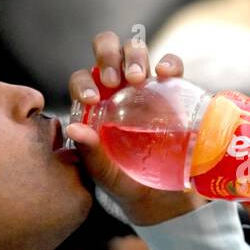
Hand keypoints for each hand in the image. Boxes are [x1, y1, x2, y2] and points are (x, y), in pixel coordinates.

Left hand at [65, 32, 204, 225]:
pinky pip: (172, 66)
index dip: (83, 82)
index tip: (92, 100)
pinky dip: (169, 63)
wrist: (166, 199)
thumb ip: (90, 155)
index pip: (82, 79)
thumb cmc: (128, 184)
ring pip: (136, 50)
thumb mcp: (106, 175)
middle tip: (113, 80)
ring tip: (138, 78)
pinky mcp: (175, 90)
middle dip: (107, 55)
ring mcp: (148, 86)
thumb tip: (74, 129)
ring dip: (134, 56)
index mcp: (96, 103)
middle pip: (108, 50)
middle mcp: (119, 88)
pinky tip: (166, 73)